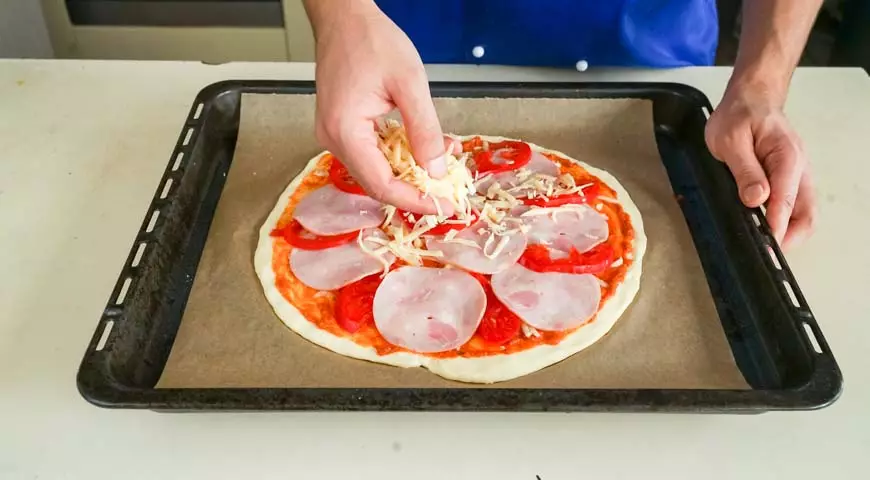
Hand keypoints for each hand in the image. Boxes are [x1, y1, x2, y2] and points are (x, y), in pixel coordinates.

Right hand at [309, 0, 452, 213]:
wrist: (344, 17)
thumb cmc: (372, 41)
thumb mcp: (409, 84)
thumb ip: (424, 130)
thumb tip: (436, 171)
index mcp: (345, 132)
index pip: (381, 185)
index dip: (414, 200)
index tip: (443, 207)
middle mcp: (332, 140)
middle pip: (376, 183)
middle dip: (414, 190)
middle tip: (447, 192)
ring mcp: (333, 135)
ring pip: (375, 170)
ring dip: (409, 173)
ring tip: (442, 165)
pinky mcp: (341, 128)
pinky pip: (371, 154)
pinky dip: (398, 156)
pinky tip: (422, 148)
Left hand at [705, 84, 815, 249]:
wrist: (750, 98)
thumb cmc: (739, 115)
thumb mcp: (730, 140)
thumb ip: (744, 170)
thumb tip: (756, 199)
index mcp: (786, 159)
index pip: (787, 202)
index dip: (777, 228)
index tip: (765, 247)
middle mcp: (798, 169)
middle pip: (806, 215)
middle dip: (789, 238)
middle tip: (766, 254)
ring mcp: (796, 175)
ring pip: (802, 213)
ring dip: (787, 232)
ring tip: (764, 247)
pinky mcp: (788, 179)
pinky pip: (792, 206)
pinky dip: (783, 221)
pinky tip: (763, 228)